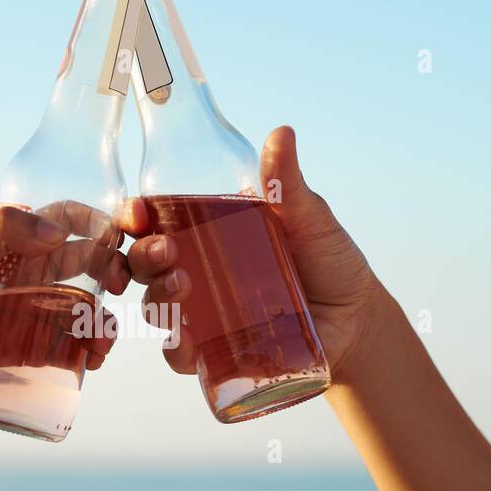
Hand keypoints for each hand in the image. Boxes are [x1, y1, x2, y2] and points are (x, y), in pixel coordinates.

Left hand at [0, 203, 130, 407]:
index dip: (93, 222)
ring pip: (79, 309)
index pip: (61, 222)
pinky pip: (64, 347)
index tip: (116, 234)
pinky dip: (86, 351)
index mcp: (10, 246)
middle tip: (118, 286)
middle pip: (81, 266)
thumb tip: (56, 229)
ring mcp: (25, 314)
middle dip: (109, 271)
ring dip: (101, 319)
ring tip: (103, 337)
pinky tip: (93, 358)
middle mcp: (23, 276)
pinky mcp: (23, 351)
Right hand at [115, 125, 380, 380]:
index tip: (138, 213)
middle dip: (143, 257)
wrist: (356, 319)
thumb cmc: (329, 260)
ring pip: (157, 309)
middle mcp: (194, 272)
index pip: (153, 222)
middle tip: (165, 252)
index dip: (134, 217)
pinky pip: (181, 356)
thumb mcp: (307, 216)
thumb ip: (287, 182)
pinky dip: (177, 350)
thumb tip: (281, 134)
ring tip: (181, 288)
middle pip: (145, 265)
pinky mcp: (216, 353)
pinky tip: (185, 340)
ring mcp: (202, 315)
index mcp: (205, 232)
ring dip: (158, 299)